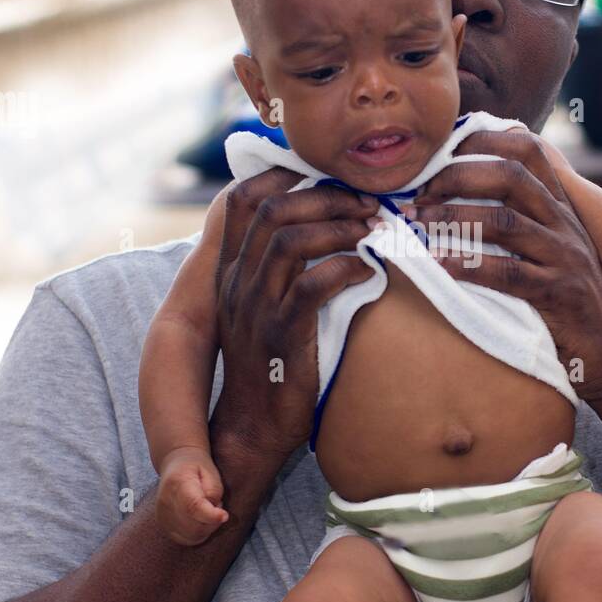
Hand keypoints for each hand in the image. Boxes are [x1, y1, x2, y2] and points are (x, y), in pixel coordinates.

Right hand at [156, 446, 228, 546]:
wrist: (175, 463)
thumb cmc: (196, 467)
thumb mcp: (210, 472)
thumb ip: (213, 492)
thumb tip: (214, 514)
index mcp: (178, 483)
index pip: (193, 507)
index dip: (211, 516)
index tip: (225, 515)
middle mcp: (166, 501)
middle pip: (194, 526)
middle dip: (212, 521)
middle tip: (217, 506)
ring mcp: (162, 515)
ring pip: (191, 536)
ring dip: (207, 528)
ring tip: (208, 510)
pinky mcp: (163, 525)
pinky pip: (185, 539)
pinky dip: (198, 534)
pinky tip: (200, 520)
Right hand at [209, 167, 378, 489]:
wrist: (252, 428)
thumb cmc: (269, 364)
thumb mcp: (262, 309)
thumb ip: (279, 269)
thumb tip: (321, 228)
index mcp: (230, 270)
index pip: (243, 199)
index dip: (284, 175)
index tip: (327, 172)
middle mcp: (236, 282)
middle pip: (272, 211)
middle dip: (325, 196)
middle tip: (366, 203)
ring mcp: (255, 308)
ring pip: (290, 242)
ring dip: (339, 228)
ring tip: (372, 230)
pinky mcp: (280, 335)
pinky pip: (312, 286)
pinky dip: (345, 268)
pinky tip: (368, 269)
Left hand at [407, 127, 601, 405]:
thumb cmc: (568, 303)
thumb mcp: (550, 253)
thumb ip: (519, 222)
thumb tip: (462, 199)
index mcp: (560, 208)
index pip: (527, 151)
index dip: (481, 142)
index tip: (438, 150)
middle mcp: (565, 224)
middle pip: (511, 176)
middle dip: (458, 177)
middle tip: (419, 192)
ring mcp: (566, 257)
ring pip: (505, 222)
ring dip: (454, 219)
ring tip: (418, 223)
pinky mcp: (561, 294)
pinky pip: (508, 274)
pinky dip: (467, 266)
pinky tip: (439, 265)